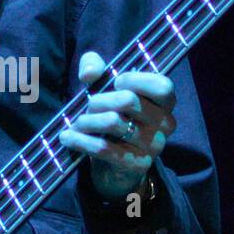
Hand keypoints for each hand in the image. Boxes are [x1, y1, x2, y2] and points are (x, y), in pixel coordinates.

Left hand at [58, 51, 176, 198]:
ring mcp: (154, 146)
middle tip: (87, 107)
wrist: (113, 166)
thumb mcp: (103, 88)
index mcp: (165, 103)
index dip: (135, 79)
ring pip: (113, 123)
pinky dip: (81, 141)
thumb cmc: (112, 117)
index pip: (162, 86)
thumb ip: (95, 67)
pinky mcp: (138, 165)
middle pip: (128, 100)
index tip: (115, 82)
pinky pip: (104, 149)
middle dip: (98, 100)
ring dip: (86, 121)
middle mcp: (166, 124)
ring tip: (77, 123)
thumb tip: (90, 73)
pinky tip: (68, 137)